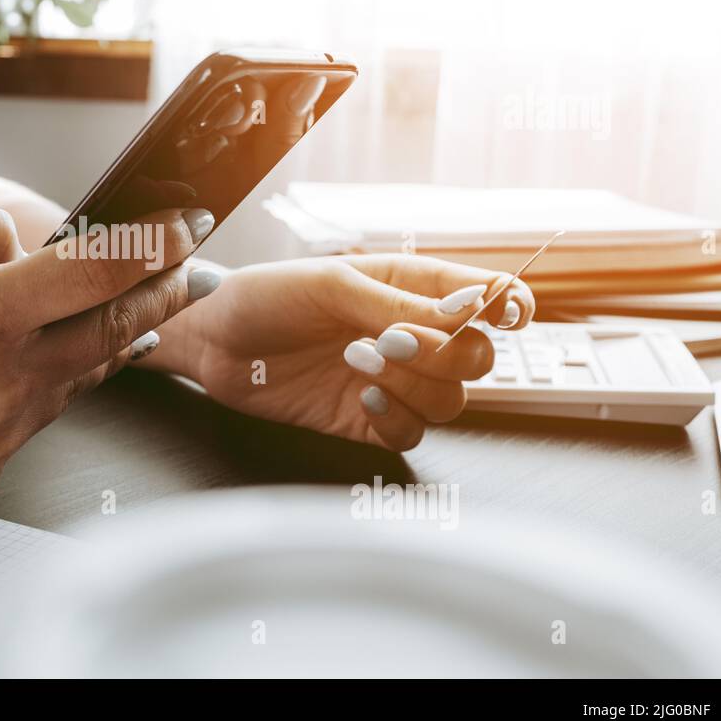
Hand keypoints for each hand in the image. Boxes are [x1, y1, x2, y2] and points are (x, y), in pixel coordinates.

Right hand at [0, 203, 220, 496]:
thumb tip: (33, 253)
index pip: (100, 275)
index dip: (156, 245)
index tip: (187, 226)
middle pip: (114, 336)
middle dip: (160, 297)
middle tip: (186, 271)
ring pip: (78, 381)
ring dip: (101, 343)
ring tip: (121, 312)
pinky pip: (35, 419)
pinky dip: (44, 386)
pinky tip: (32, 363)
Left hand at [181, 254, 535, 450]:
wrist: (211, 340)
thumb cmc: (265, 296)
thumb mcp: (331, 287)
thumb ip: (401, 303)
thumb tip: (469, 310)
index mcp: (411, 288)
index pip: (488, 296)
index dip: (509, 306)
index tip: (502, 316)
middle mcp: (411, 336)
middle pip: (479, 358)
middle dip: (447, 353)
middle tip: (390, 339)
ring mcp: (392, 381)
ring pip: (451, 400)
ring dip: (413, 384)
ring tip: (357, 360)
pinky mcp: (367, 419)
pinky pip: (413, 433)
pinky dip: (397, 419)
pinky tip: (363, 397)